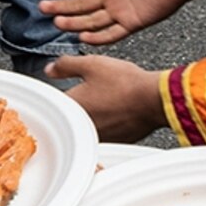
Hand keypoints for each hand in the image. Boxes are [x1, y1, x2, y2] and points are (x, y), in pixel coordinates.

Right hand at [42, 0, 205, 45]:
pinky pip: (112, 33)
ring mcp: (121, 10)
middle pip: (81, 4)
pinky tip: (83, 37)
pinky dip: (98, 37)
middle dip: (62, 7)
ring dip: (75, 23)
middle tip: (44, 9)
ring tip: (58, 23)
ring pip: (92, 20)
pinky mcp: (133, 23)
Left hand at [45, 53, 167, 142]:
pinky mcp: (115, 140)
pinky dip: (108, 122)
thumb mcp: (92, 64)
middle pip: (70, 115)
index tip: (62, 89)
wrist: (154, 100)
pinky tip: (117, 110)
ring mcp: (98, 136)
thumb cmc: (126, 84)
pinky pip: (104, 131)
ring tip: (106, 100)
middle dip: (76, 103)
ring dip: (92, 114)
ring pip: (87, 125)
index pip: (53, 102)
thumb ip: (66, 66)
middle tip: (90, 92)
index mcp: (72, 106)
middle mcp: (81, 125)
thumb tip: (51, 69)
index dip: (56, 93)